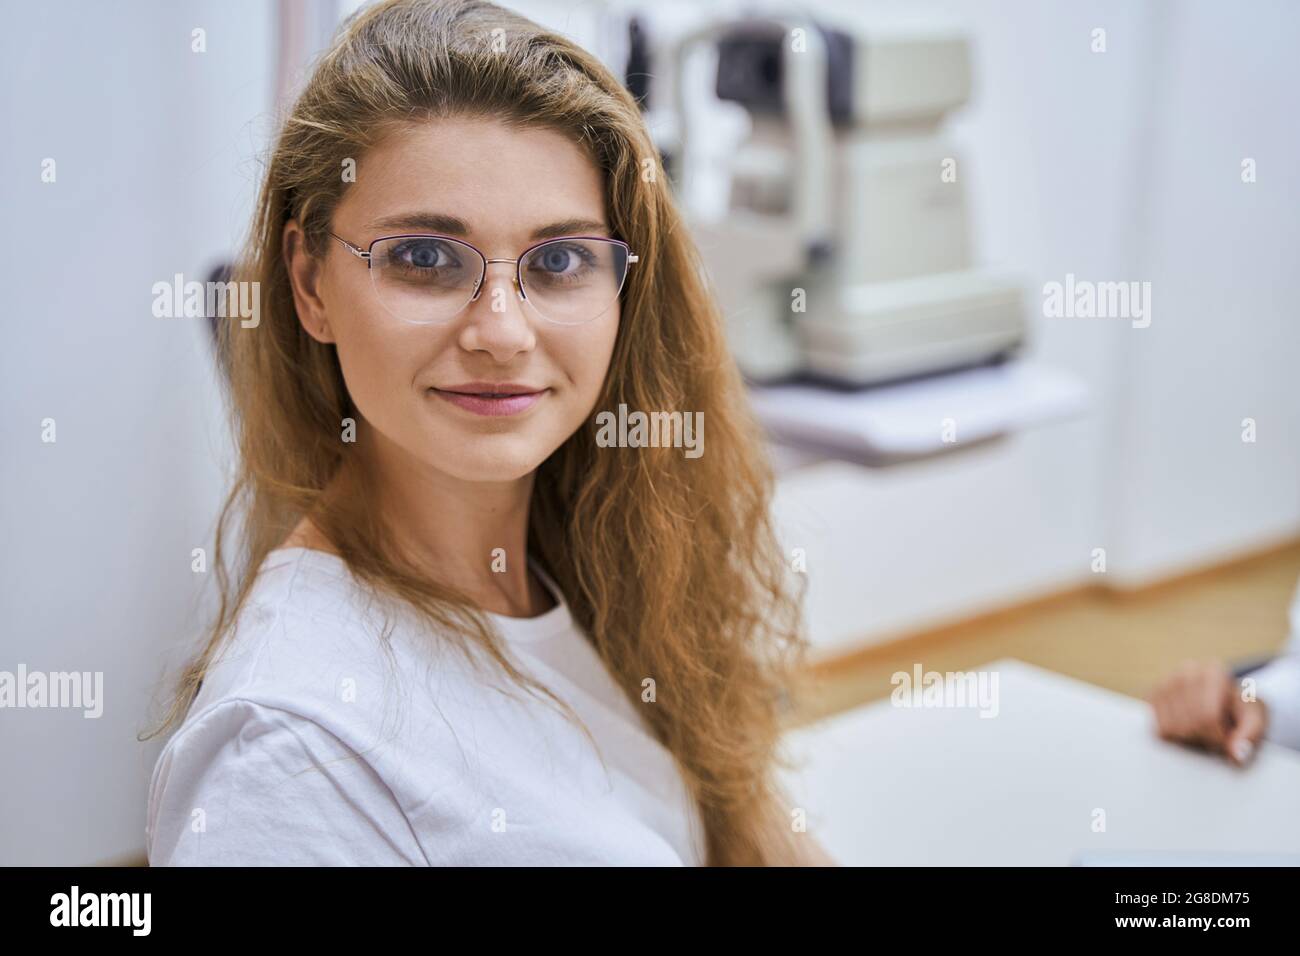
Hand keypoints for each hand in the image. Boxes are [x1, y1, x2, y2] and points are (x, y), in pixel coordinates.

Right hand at [1149, 660, 1268, 765]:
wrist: (1226, 699)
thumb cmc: (1241, 710)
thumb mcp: (1257, 720)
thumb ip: (1251, 736)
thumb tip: (1236, 756)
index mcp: (1214, 672)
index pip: (1207, 717)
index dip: (1219, 739)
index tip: (1228, 742)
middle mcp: (1186, 671)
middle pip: (1188, 725)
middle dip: (1205, 740)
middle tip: (1217, 738)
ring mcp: (1166, 682)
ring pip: (1171, 729)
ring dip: (1189, 740)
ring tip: (1203, 732)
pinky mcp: (1152, 696)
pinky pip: (1158, 730)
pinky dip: (1174, 737)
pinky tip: (1188, 728)